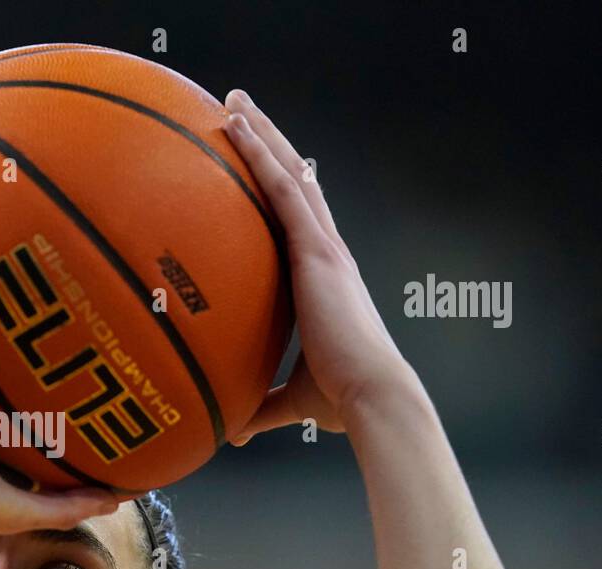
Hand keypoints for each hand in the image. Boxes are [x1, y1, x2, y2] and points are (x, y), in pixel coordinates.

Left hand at [222, 90, 418, 443]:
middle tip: (238, 113)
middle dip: (267, 145)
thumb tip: (229, 433)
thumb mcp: (291, 401)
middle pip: (295, 183)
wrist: (371, 396)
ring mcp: (323, 247)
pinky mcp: (317, 250)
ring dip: (261, 134)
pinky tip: (238, 127)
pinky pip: (285, 188)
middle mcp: (326, 253)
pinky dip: (262, 154)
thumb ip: (261, 410)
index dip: (277, 190)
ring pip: (290, 172)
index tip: (253, 165)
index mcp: (324, 280)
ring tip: (232, 102)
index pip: (296, 222)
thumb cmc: (341, 401)